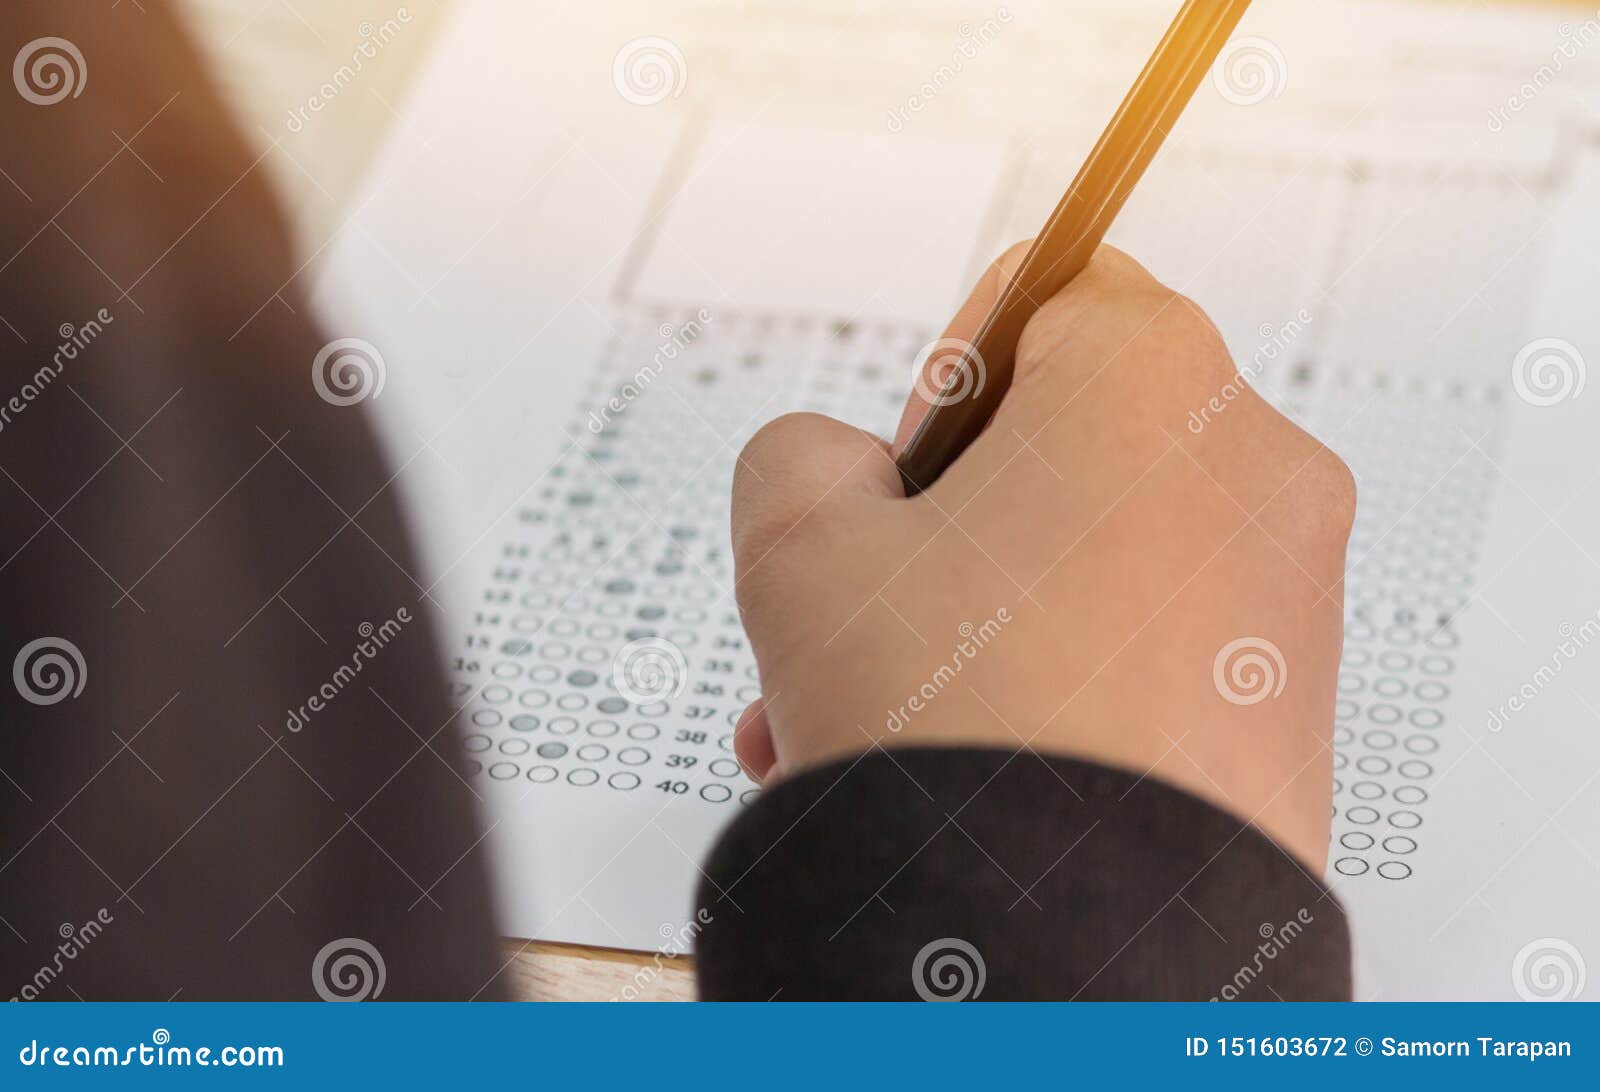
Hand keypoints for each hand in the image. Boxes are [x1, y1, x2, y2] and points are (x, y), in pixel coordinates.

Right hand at [728, 244, 1353, 870]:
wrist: (1071, 947)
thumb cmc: (951, 722)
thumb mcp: (801, 544)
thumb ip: (801, 454)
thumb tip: (844, 473)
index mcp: (1153, 378)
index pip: (1046, 292)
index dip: (948, 374)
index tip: (905, 469)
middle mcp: (1252, 470)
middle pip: (1070, 443)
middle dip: (947, 523)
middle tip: (867, 606)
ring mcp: (1287, 597)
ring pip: (1096, 560)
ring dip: (977, 617)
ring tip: (877, 713)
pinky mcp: (1290, 707)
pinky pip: (1151, 651)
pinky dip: (1057, 681)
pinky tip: (964, 757)